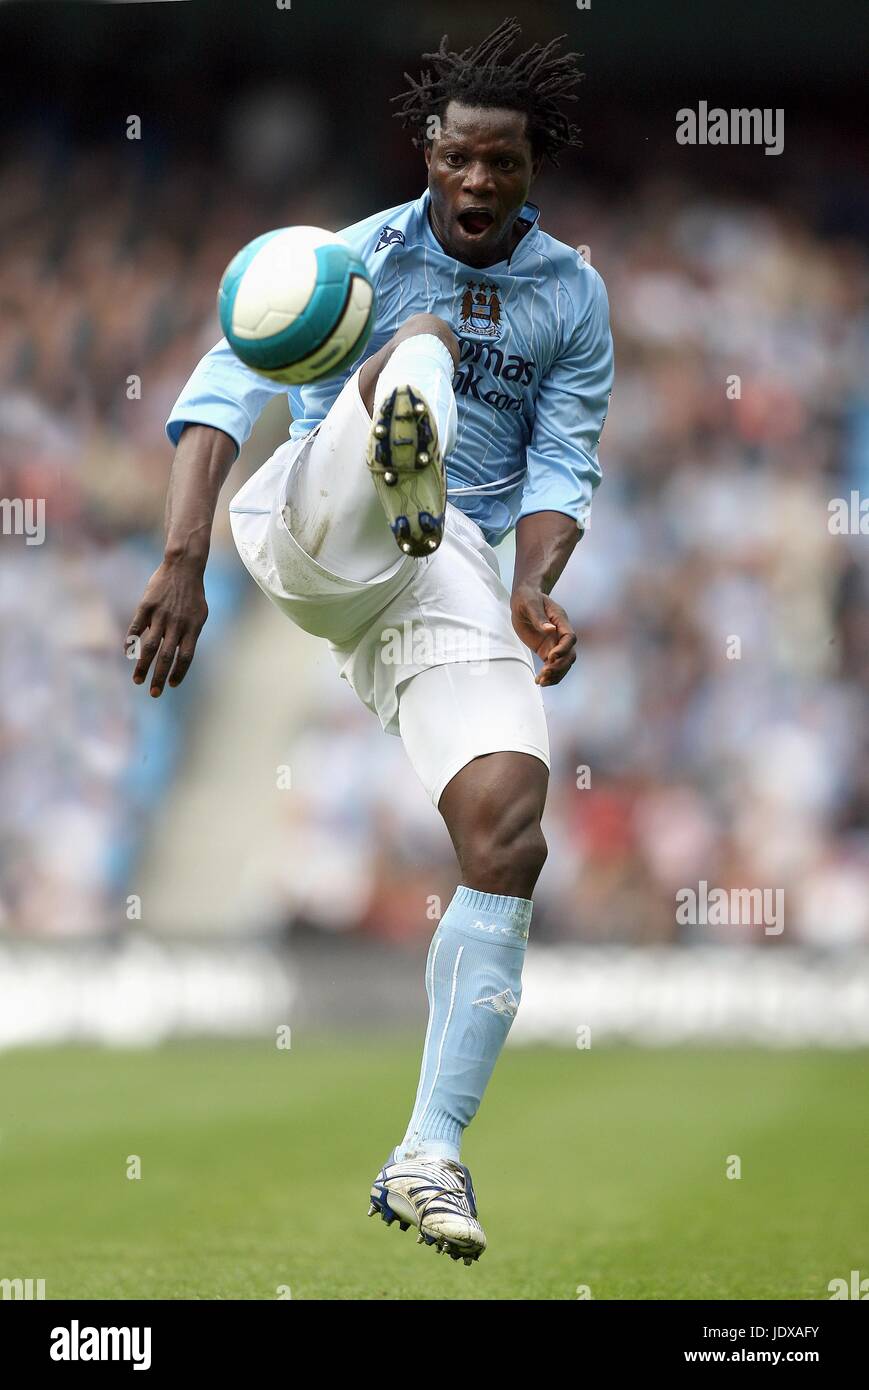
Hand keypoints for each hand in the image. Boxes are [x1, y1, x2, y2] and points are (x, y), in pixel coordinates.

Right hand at [126, 556, 208, 696]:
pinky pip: (136, 627)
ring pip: (150, 646)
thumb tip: (180, 656)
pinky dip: (131, 641)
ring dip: (143, 666)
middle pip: (167, 656)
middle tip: (154, 694)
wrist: (183, 567)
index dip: (179, 673)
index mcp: (192, 628)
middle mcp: (177, 624)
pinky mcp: (146, 606)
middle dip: (159, 677)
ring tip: (137, 681)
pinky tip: (126, 654)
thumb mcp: (200, 615)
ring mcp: (160, 615)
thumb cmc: (193, 594)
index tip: (172, 685)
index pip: (186, 657)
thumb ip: (190, 635)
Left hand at [511, 585, 576, 685]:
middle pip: (570, 655)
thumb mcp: (531, 604)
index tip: (550, 657)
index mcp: (561, 621)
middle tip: (544, 673)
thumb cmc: (528, 598)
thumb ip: (539, 617)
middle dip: (559, 666)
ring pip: (563, 664)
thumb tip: (549, 629)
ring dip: (555, 674)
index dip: (563, 649)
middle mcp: (561, 634)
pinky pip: (552, 666)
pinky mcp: (546, 650)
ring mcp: (555, 644)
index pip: (570, 638)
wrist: (524, 599)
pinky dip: (549, 675)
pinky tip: (539, 681)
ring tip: (541, 681)